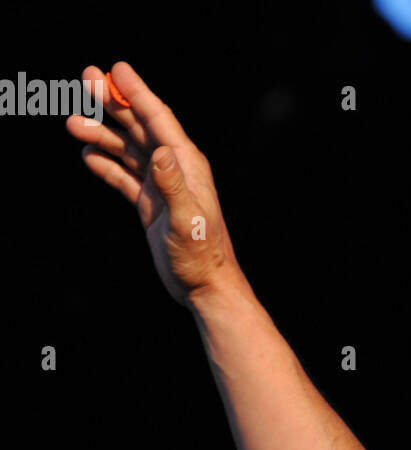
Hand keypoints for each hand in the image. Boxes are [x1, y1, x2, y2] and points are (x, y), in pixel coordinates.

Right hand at [66, 61, 244, 307]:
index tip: (116, 69)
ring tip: (74, 125)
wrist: (206, 289)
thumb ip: (174, 186)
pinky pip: (125, 178)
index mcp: (186, 166)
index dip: (137, 93)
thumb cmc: (202, 258)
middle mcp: (175, 171)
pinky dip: (107, 167)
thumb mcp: (187, 221)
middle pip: (140, 127)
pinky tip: (89, 158)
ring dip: (103, 136)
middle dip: (114, 103)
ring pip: (128, 151)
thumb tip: (159, 151)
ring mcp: (162, 187)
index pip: (158, 119)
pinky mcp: (151, 206)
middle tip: (86, 78)